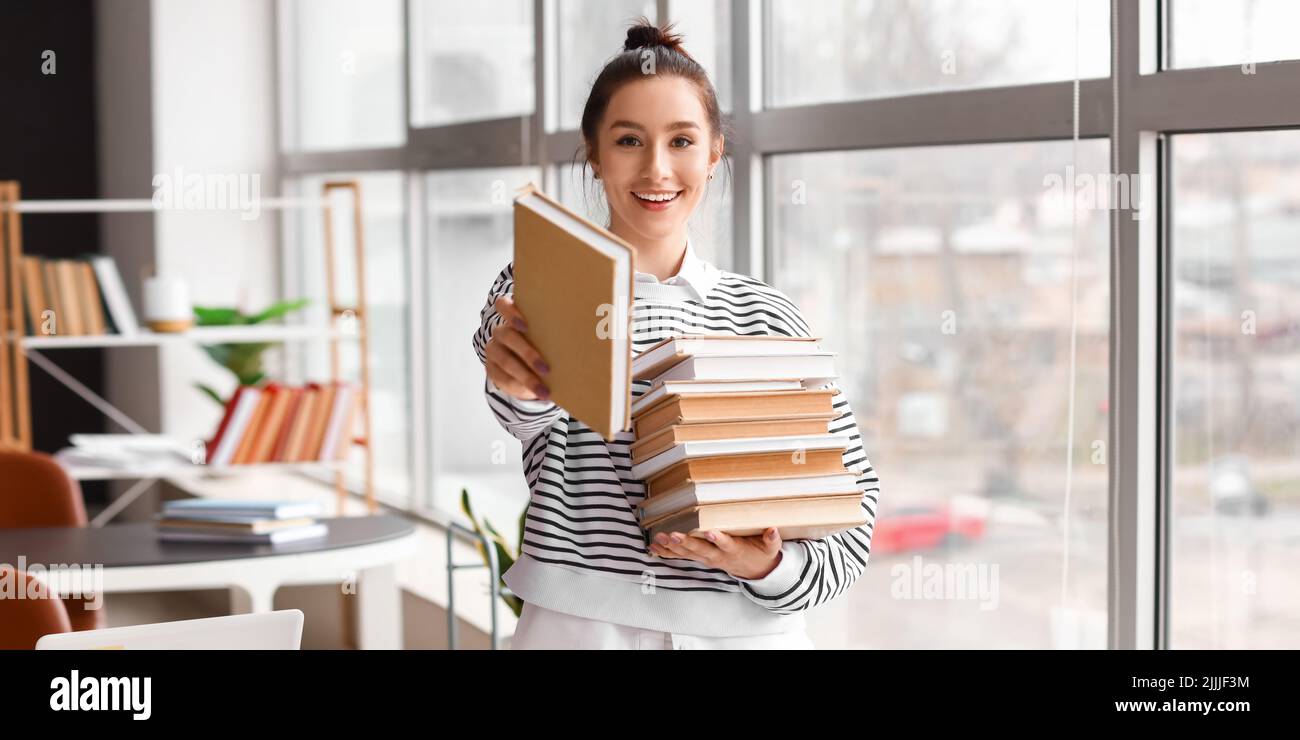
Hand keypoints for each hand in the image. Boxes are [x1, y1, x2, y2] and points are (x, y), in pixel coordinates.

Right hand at [485, 295, 550, 401]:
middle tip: (546, 369)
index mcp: (513, 316)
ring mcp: (493, 350)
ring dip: (526, 377)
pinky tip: (535, 394)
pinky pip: (502, 379)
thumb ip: (555, 330)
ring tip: (543, 391)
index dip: (511, 313)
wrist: (529, 366)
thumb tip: (588, 333)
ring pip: (506, 361)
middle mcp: (500, 331)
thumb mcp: (548, 335)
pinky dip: (519, 387)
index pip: (503, 305)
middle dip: (528, 354)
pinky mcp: (491, 368)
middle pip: (508, 336)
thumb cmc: (545, 344)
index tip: (525, 326)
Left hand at [649, 528, 783, 579]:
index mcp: (735, 550)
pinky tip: (653, 547)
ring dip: (672, 547)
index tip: (710, 532)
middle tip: (672, 535)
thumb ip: (772, 539)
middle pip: (701, 550)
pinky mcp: (700, 558)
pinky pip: (682, 556)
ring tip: (658, 539)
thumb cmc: (761, 554)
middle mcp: (718, 556)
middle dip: (686, 543)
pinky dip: (667, 552)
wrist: (754, 571)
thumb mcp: (770, 548)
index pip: (726, 544)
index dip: (719, 539)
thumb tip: (773, 529)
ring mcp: (707, 559)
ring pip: (688, 554)